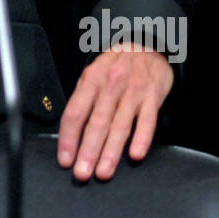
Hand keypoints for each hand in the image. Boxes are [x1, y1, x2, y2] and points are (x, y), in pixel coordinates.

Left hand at [57, 44, 173, 181]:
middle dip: (88, 151)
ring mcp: (133, 91)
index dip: (68, 138)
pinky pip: (148, 121)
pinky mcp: (153, 96)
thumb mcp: (94, 74)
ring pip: (120, 126)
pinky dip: (141, 139)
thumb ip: (84, 99)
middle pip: (96, 123)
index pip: (75, 113)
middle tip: (82, 173)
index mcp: (91, 80)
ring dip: (111, 152)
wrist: (147, 44)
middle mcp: (111, 85)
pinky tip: (135, 155)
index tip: (65, 160)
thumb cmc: (116, 65)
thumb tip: (71, 133)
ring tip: (103, 172)